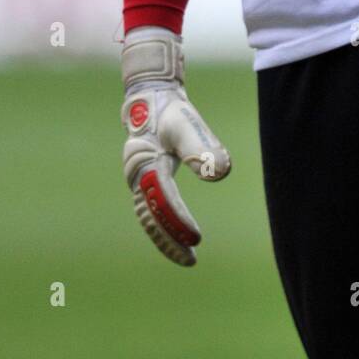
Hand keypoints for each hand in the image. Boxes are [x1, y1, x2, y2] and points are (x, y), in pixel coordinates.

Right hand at [120, 26, 230, 265]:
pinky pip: (151, 210)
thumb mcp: (189, 125)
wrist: (152, 98)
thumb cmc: (172, 112)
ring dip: (165, 238)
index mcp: (146, 163)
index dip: (179, 221)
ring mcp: (138, 180)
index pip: (164, 200)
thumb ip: (202, 148)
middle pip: (151, 217)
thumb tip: (220, 173)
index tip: (197, 238)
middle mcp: (138, 175)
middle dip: (169, 239)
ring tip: (189, 256)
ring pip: (148, 217)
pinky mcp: (144, 181)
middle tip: (192, 260)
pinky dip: (163, 226)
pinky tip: (180, 237)